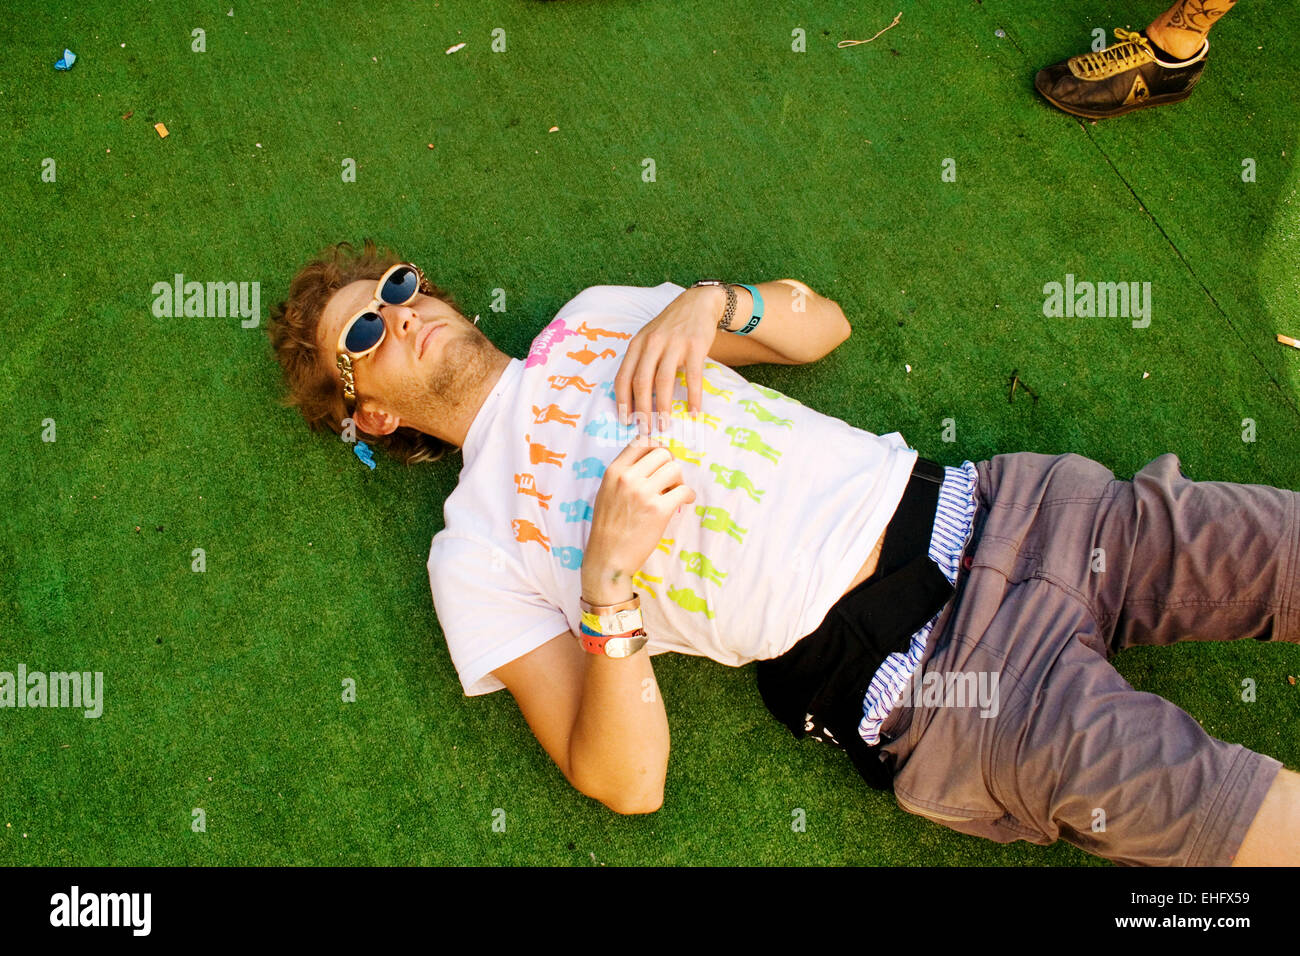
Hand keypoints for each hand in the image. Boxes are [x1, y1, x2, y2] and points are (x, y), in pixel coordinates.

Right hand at [582, 434, 696, 601]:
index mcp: (614, 471)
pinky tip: (683, 502)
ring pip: (675, 468)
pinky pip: (684, 490)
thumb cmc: (608, 527)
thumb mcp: (607, 492)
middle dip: (670, 464)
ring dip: (679, 480)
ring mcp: (644, 493)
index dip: (656, 449)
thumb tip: (652, 462)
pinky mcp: (659, 510)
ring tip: (674, 493)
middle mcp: (628, 478)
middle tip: (670, 480)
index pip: (641, 442)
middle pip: (662, 453)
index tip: (661, 461)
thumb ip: (624, 475)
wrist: (608, 557)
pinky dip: (688, 495)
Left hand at [614, 286, 719, 433]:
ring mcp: (674, 344)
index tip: (625, 420)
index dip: (623, 401)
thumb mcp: (648, 338)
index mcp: (637, 344)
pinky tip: (693, 412)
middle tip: (644, 430)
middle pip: (641, 382)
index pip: (624, 376)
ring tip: (664, 425)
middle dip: (642, 410)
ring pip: (663, 381)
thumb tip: (633, 395)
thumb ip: (640, 361)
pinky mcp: (695, 346)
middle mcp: (652, 343)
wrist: (698, 303)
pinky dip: (693, 397)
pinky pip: (693, 376)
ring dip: (663, 407)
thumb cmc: (670, 327)